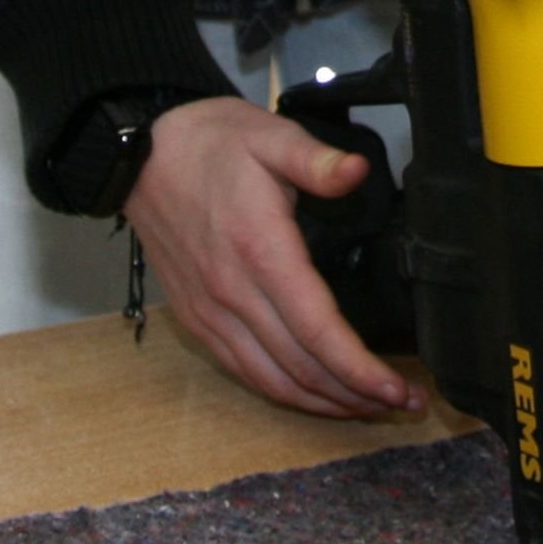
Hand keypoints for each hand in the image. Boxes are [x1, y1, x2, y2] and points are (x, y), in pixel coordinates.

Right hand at [123, 99, 422, 420]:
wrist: (138, 157)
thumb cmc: (208, 144)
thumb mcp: (270, 136)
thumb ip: (317, 160)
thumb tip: (358, 171)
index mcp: (260, 251)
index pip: (318, 331)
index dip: (361, 369)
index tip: (398, 387)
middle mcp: (233, 294)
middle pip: (302, 368)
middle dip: (357, 395)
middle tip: (404, 403)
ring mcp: (211, 313)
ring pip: (273, 381)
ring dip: (323, 403)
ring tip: (368, 407)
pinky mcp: (197, 320)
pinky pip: (243, 372)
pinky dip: (283, 393)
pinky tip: (313, 395)